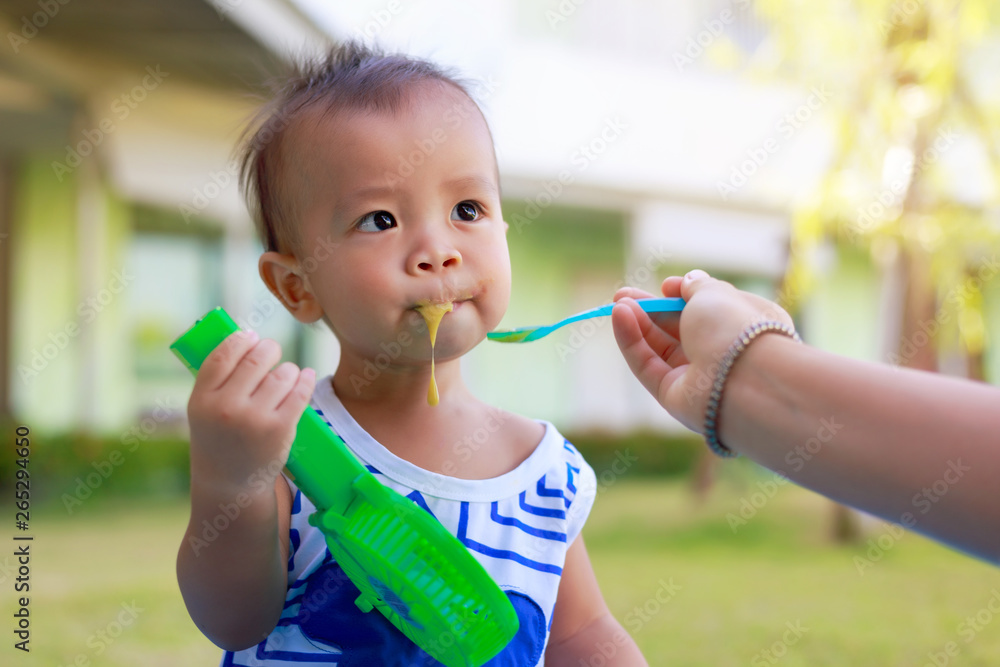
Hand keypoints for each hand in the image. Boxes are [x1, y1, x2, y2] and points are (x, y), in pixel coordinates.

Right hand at [186, 330, 315, 492]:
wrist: (230, 484)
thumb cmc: (219, 439)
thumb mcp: (204, 410)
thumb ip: (218, 379)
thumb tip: (246, 338)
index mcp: (202, 399)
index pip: (223, 355)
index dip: (240, 340)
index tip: (251, 336)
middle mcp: (227, 408)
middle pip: (256, 359)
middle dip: (268, 349)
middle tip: (272, 350)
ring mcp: (255, 419)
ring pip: (281, 374)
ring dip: (287, 369)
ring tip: (285, 374)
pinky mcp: (280, 430)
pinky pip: (299, 393)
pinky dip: (305, 380)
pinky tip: (306, 376)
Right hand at [611, 270, 793, 430]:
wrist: (744, 380)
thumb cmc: (734, 328)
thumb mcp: (714, 293)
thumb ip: (695, 286)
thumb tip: (685, 282)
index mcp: (743, 326)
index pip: (707, 309)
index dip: (683, 296)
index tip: (666, 286)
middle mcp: (721, 353)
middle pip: (678, 328)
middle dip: (650, 310)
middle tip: (622, 295)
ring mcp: (697, 376)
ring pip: (660, 347)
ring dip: (637, 324)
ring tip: (618, 304)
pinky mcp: (674, 395)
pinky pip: (647, 365)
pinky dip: (632, 342)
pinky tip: (619, 317)